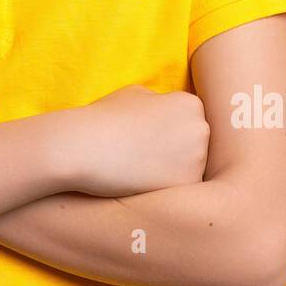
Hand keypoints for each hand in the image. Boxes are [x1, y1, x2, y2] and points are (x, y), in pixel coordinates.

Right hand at [65, 84, 209, 196]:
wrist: (85, 147)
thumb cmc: (106, 118)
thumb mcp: (136, 94)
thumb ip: (160, 103)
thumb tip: (167, 112)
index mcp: (190, 104)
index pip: (189, 122)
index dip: (166, 131)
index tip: (145, 137)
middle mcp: (201, 129)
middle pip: (195, 146)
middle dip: (175, 152)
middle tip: (143, 155)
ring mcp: (197, 160)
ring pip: (190, 169)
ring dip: (172, 172)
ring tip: (140, 168)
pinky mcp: (186, 187)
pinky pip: (181, 190)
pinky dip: (165, 190)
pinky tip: (142, 183)